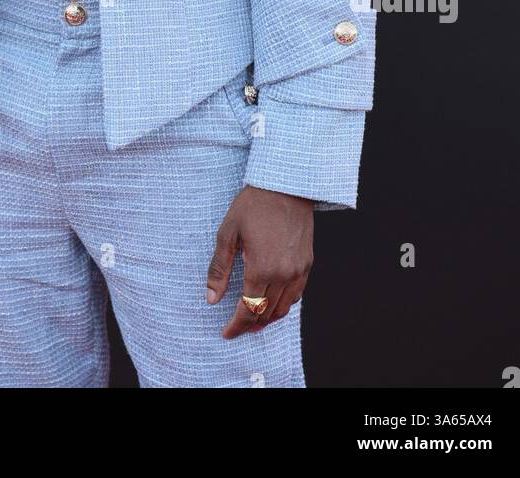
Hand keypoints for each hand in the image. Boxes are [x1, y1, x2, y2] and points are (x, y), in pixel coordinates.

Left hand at [206, 185, 313, 338]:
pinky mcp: (307, 264)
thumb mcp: (228, 233)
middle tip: (237, 329)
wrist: (286, 186)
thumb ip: (220, 269)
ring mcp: (298, 270)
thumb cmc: (254, 205)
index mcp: (261, 268)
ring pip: (283, 308)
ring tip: (253, 320)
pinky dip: (283, 305)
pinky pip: (297, 295)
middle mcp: (283, 274)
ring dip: (268, 318)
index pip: (248, 310)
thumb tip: (211, 298)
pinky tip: (272, 302)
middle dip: (250, 325)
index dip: (236, 326)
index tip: (227, 333)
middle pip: (266, 313)